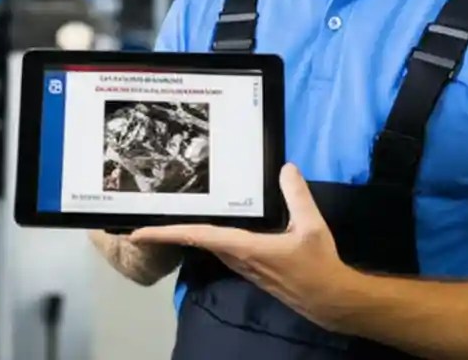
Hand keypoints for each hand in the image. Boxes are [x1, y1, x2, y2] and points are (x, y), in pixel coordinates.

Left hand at [130, 163, 353, 328]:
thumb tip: (286, 168)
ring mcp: (241, 264)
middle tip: (139, 222)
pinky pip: (218, 247)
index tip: (138, 233)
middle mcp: (236, 257)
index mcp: (245, 248)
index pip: (197, 237)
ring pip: (205, 245)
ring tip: (163, 220)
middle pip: (194, 240)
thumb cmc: (318, 266)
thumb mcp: (312, 227)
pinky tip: (202, 228)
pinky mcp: (249, 266)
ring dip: (182, 235)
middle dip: (166, 232)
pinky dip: (202, 237)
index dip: (166, 234)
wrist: (328, 299)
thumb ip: (297, 196)